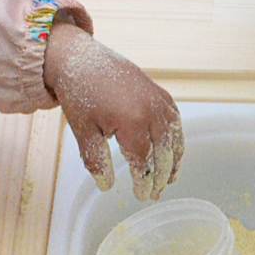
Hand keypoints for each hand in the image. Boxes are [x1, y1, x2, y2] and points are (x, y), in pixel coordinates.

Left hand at [44, 22, 183, 201]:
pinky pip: (174, 119)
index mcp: (132, 121)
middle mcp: (151, 110)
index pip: (143, 161)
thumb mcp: (83, 132)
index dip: (144, 181)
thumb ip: (96, 160)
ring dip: (174, 160)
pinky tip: (172, 151)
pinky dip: (176, 138)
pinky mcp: (158, 91)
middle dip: (160, 177)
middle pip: (163, 153)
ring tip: (170, 179)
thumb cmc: (79, 94)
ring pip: (174, 137)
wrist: (78, 58)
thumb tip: (107, 186)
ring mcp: (157, 99)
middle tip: (156, 195)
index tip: (143, 196)